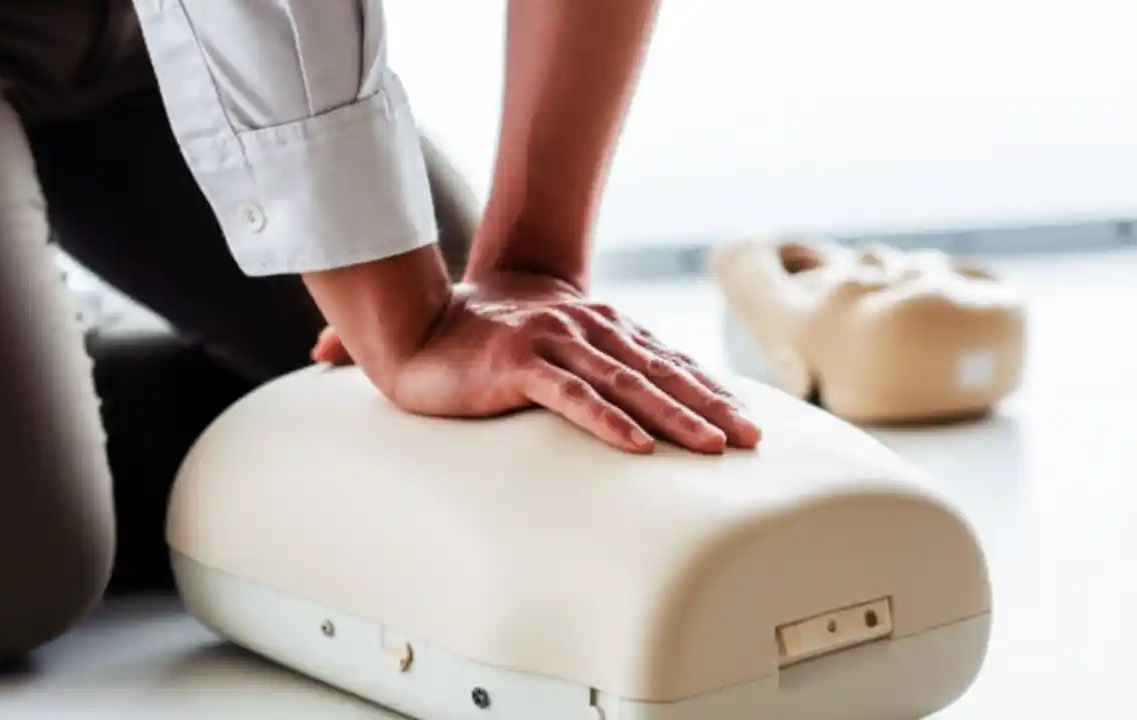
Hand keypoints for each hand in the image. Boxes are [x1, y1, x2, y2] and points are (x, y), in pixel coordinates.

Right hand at [311, 271, 760, 453]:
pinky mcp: (517, 364)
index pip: (664, 358)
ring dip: (675, 416)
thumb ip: (585, 359)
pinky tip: (638, 447)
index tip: (744, 417)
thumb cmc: (477, 337)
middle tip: (752, 438)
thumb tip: (626, 393)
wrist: (415, 324)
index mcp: (594, 322)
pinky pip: (572, 397)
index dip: (707, 387)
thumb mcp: (545, 344)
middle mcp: (582, 325)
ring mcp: (552, 341)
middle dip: (711, 405)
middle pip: (660, 370)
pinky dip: (608, 421)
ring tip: (713, 446)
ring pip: (627, 383)